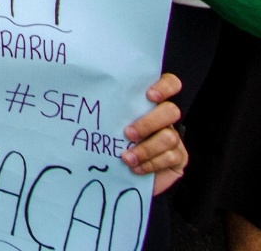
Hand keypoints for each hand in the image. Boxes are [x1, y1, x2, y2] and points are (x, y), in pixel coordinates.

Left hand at [121, 72, 186, 194]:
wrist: (124, 176)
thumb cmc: (113, 143)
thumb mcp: (111, 123)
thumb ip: (109, 109)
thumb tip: (82, 92)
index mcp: (152, 104)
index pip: (170, 84)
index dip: (165, 86)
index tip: (149, 95)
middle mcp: (166, 119)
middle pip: (171, 111)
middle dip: (148, 123)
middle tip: (128, 133)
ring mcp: (175, 138)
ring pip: (170, 137)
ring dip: (146, 149)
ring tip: (127, 158)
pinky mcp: (179, 158)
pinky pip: (171, 157)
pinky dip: (151, 164)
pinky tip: (136, 168)